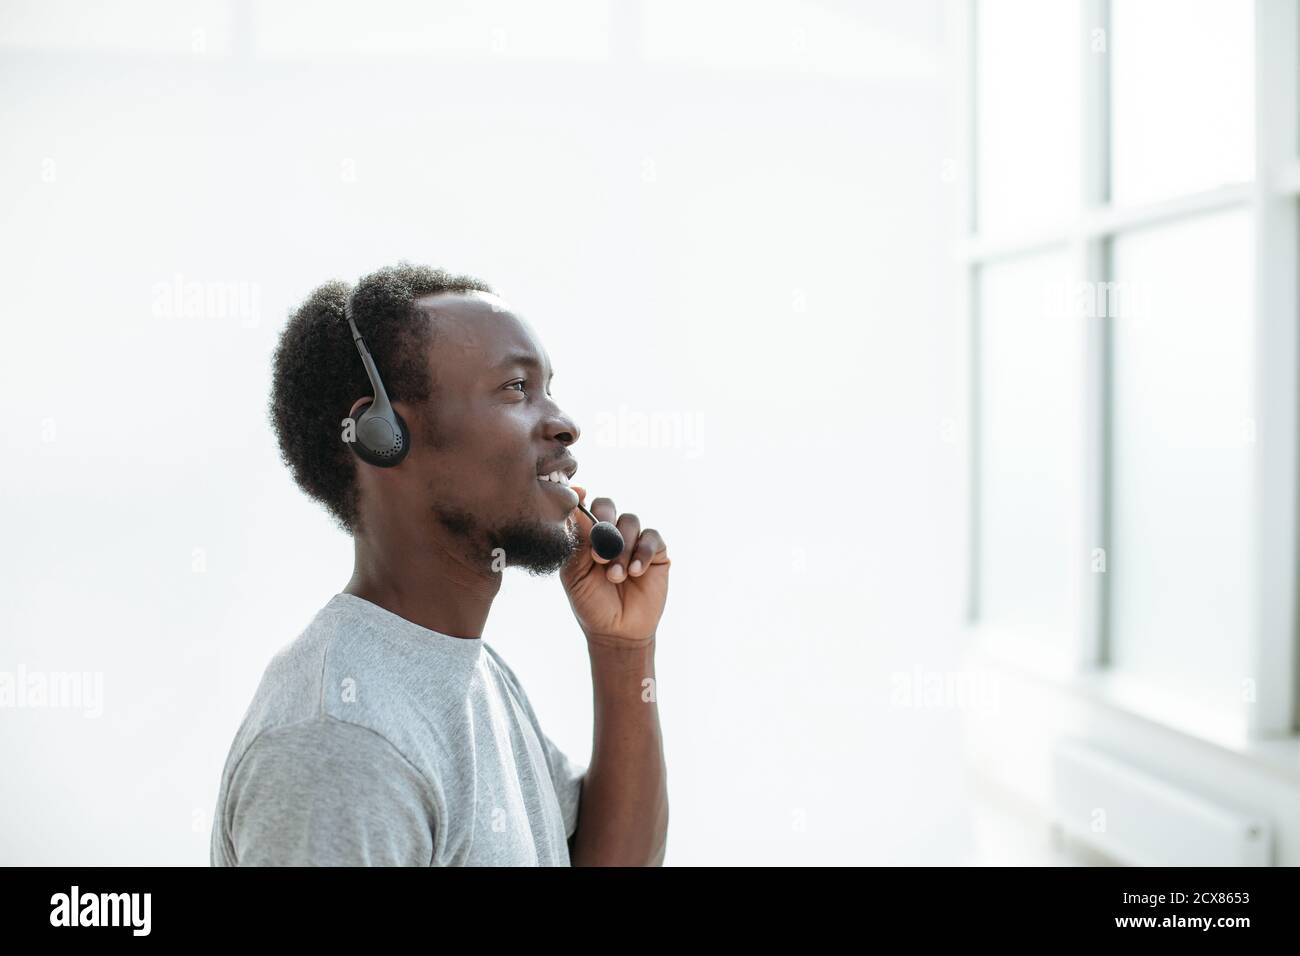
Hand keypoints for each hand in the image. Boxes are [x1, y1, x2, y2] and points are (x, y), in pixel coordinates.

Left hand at [561, 485, 668, 647]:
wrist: (617, 632)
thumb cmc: (591, 604)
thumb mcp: (575, 575)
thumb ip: (576, 542)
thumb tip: (575, 508)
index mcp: (586, 536)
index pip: (584, 506)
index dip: (581, 498)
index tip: (579, 494)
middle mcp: (610, 533)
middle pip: (608, 506)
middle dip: (603, 525)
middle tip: (598, 555)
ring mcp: (634, 540)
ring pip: (630, 521)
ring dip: (622, 548)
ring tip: (616, 576)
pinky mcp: (655, 551)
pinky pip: (651, 537)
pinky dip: (642, 553)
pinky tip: (634, 572)